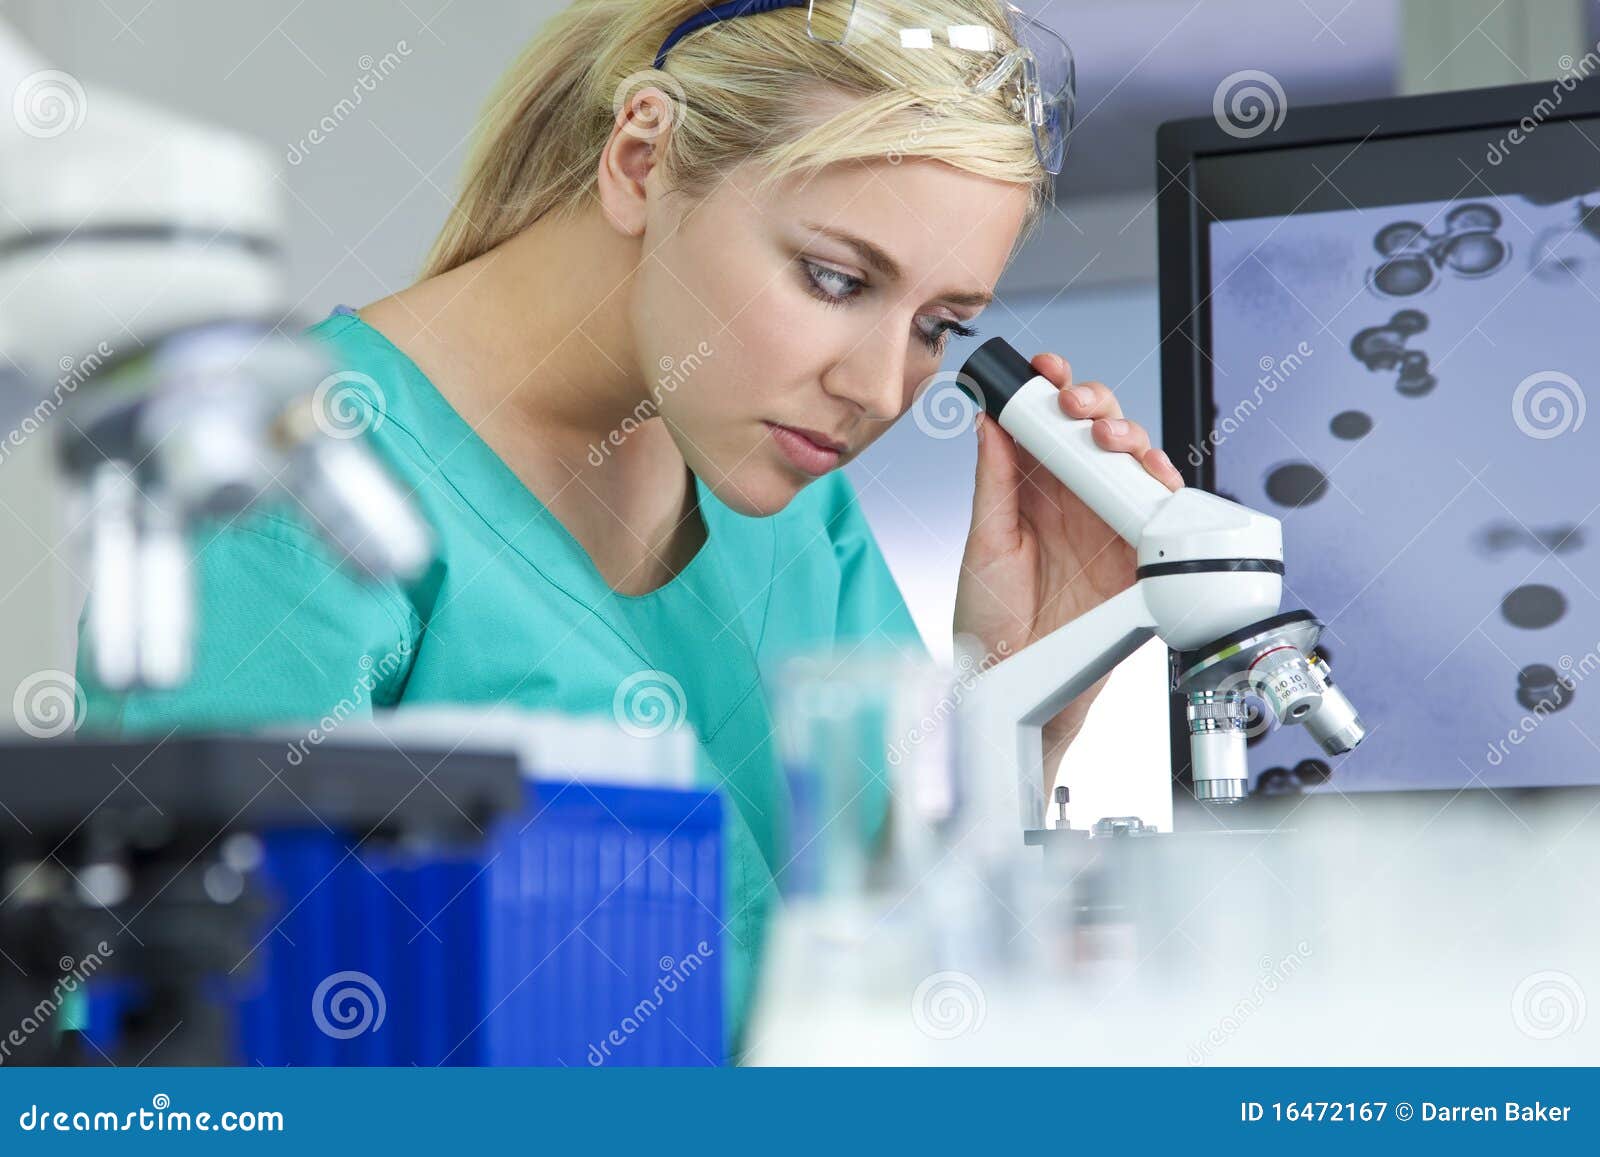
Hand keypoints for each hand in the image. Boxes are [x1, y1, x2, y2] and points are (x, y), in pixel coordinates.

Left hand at [952, 352, 1183, 786]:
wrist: (1017, 689)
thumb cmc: (991, 626)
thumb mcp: (984, 544)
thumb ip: (993, 482)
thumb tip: (990, 421)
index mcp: (1031, 491)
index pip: (1047, 425)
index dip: (1050, 390)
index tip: (1044, 370)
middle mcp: (1073, 503)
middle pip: (1097, 433)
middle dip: (1095, 404)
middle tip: (1078, 406)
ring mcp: (1108, 527)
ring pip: (1134, 464)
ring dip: (1130, 439)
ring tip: (1111, 440)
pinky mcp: (1139, 558)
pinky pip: (1162, 514)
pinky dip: (1165, 490)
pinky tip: (1152, 480)